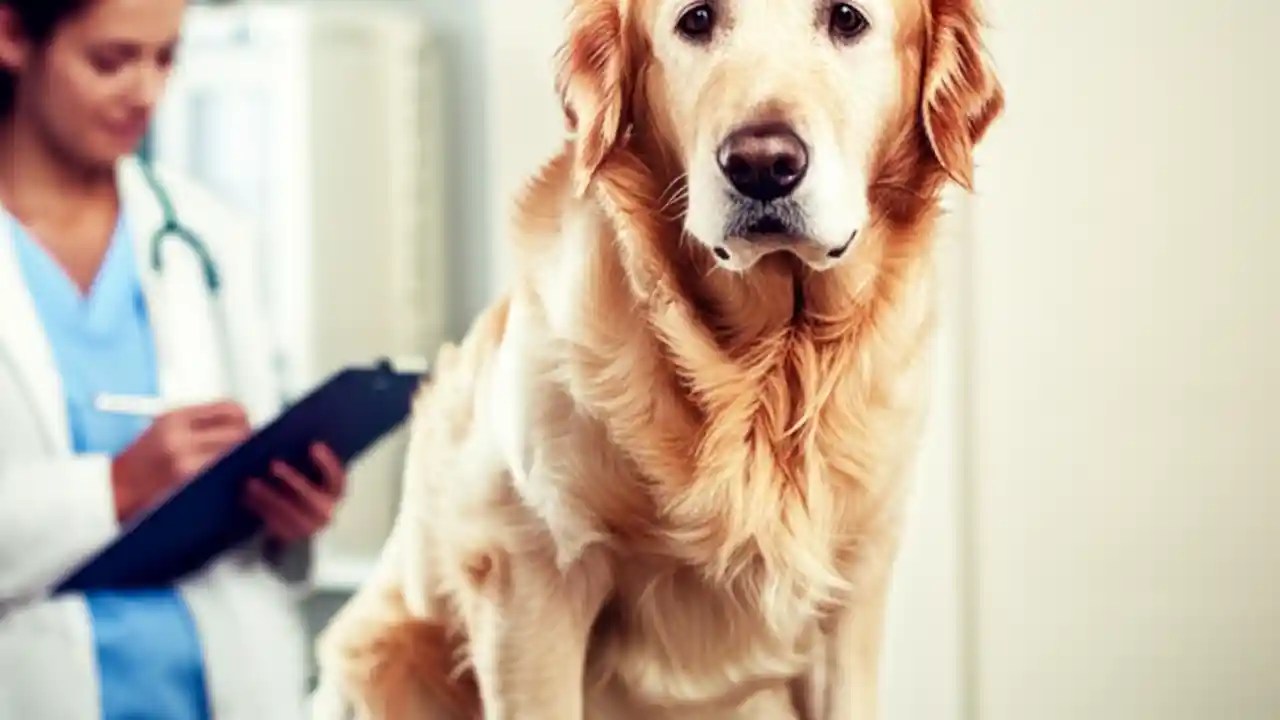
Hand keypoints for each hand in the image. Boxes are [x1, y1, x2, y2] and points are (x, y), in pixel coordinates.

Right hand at [111, 402, 250, 522]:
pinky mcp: (187, 487)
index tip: (243, 429)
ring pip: (235, 456)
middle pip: (240, 432)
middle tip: (248, 453)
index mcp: (174, 418)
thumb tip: (243, 423)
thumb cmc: (139, 463)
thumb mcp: (162, 429)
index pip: (230, 409)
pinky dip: (230, 478)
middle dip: (248, 442)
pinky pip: (223, 478)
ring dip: (242, 462)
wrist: (110, 493)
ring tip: (238, 468)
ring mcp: (184, 464)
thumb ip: (199, 423)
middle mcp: (180, 438)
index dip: (243, 419)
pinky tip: (228, 482)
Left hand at [243, 443, 346, 543]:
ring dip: (270, 497)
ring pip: (289, 513)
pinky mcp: (287, 536)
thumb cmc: (298, 487)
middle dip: (293, 480)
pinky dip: (260, 508)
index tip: (313, 445)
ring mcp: (307, 527)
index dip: (327, 463)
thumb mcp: (305, 473)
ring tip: (250, 481)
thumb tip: (287, 438)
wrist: (292, 520)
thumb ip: (302, 460)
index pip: (336, 479)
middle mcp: (326, 512)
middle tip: (273, 463)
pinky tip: (246, 496)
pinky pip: (274, 524)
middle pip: (311, 497)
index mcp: (334, 493)